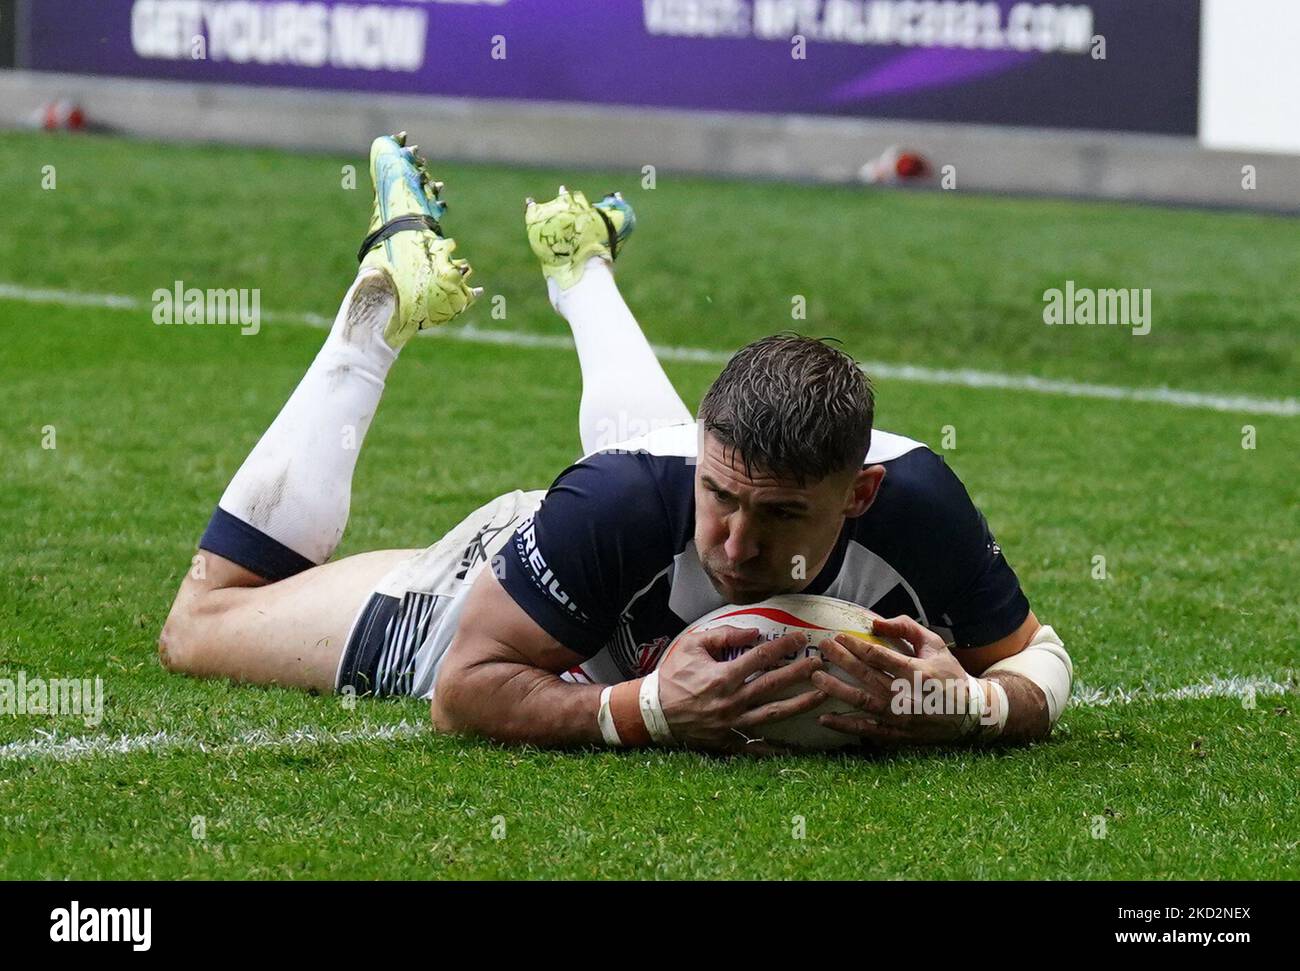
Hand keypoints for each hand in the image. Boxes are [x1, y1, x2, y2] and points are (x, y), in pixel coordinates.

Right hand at [656, 625, 826, 752]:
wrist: (653, 711)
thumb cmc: (673, 675)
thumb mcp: (693, 645)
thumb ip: (724, 635)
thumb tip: (755, 633)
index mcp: (722, 676)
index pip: (761, 657)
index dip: (784, 646)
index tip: (801, 637)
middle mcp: (731, 700)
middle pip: (774, 685)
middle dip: (800, 673)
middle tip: (820, 663)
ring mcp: (731, 723)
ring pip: (773, 714)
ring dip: (800, 705)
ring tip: (822, 696)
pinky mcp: (727, 740)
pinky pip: (755, 746)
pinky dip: (775, 749)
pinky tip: (796, 748)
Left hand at [812, 615, 980, 745]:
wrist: (970, 714)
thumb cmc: (948, 674)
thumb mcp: (934, 645)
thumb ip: (906, 629)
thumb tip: (875, 623)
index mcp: (917, 672)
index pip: (879, 656)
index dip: (856, 645)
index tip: (838, 636)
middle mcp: (907, 696)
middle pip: (867, 676)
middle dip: (841, 660)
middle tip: (822, 648)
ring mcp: (901, 718)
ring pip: (863, 703)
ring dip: (837, 690)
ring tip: (816, 678)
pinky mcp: (898, 735)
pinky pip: (867, 730)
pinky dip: (845, 726)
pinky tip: (824, 718)